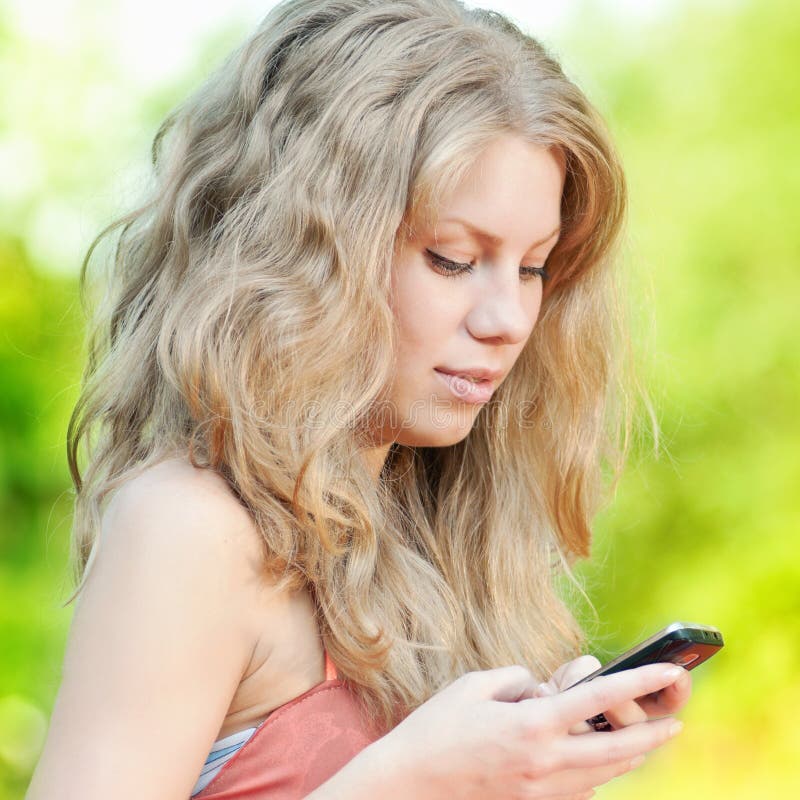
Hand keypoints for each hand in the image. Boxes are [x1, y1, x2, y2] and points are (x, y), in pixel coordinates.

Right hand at [339, 662, 686, 799]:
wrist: (411, 784)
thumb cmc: (438, 728)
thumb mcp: (476, 686)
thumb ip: (519, 680)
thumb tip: (544, 690)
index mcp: (532, 725)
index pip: (599, 699)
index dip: (639, 680)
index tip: (669, 669)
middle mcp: (545, 762)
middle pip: (617, 750)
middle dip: (653, 735)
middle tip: (677, 721)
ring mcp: (541, 790)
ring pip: (604, 775)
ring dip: (630, 757)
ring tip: (646, 741)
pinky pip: (580, 790)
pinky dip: (598, 774)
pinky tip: (600, 762)